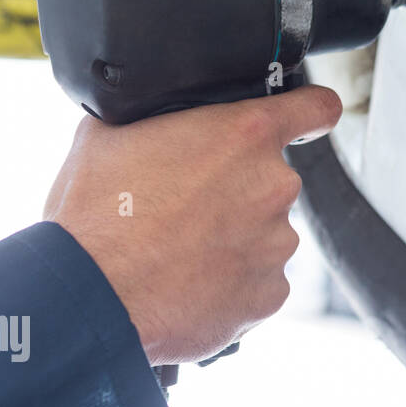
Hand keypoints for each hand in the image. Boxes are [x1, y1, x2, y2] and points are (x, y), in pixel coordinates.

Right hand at [42, 85, 342, 364]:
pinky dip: (230, 282)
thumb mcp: (111, 133)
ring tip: (176, 251)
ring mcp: (277, 244)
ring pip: (264, 233)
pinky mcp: (270, 294)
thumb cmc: (94, 215)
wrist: (90, 299)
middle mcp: (275, 185)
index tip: (310, 119)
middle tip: (184, 207)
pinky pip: (258, 280)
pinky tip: (187, 282)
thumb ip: (160, 115)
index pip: (315, 107)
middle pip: (270, 180)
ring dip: (232, 238)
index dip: (311, 112)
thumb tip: (163, 116)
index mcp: (246, 134)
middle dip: (235, 189)